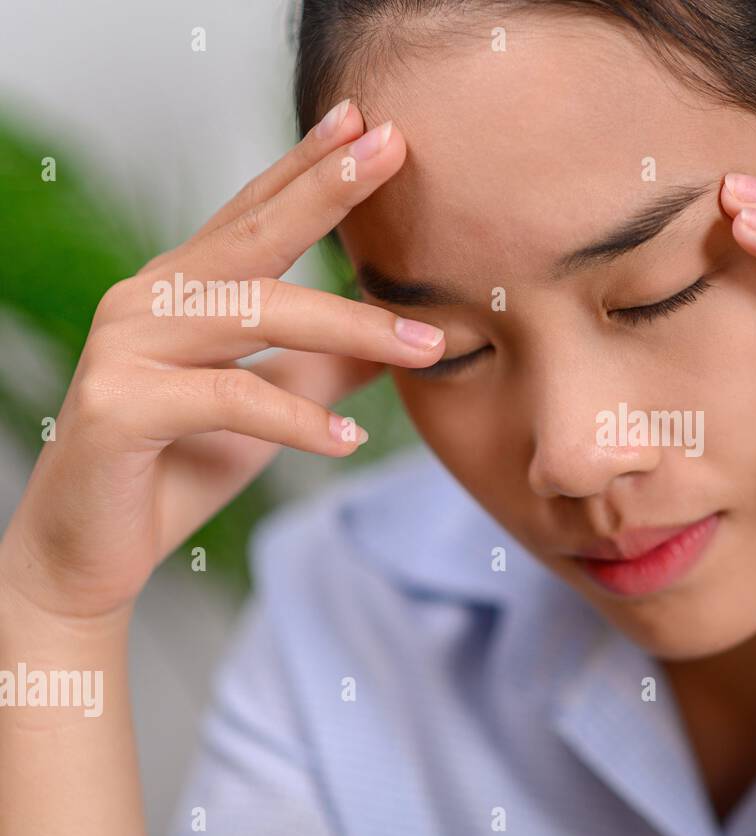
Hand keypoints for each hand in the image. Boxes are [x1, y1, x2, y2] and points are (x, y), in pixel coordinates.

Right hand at [0, 104, 441, 623]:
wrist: (90, 554)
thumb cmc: (178, 468)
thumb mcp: (269, 410)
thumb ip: (324, 367)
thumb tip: (397, 339)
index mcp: (181, 290)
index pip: (254, 214)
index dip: (310, 166)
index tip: (370, 123)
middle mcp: (148, 301)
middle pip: (253, 235)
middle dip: (328, 189)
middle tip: (393, 145)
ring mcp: (126, 347)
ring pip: (254, 314)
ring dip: (350, 328)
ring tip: (425, 346)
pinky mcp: (119, 406)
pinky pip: (229, 400)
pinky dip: (296, 421)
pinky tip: (349, 441)